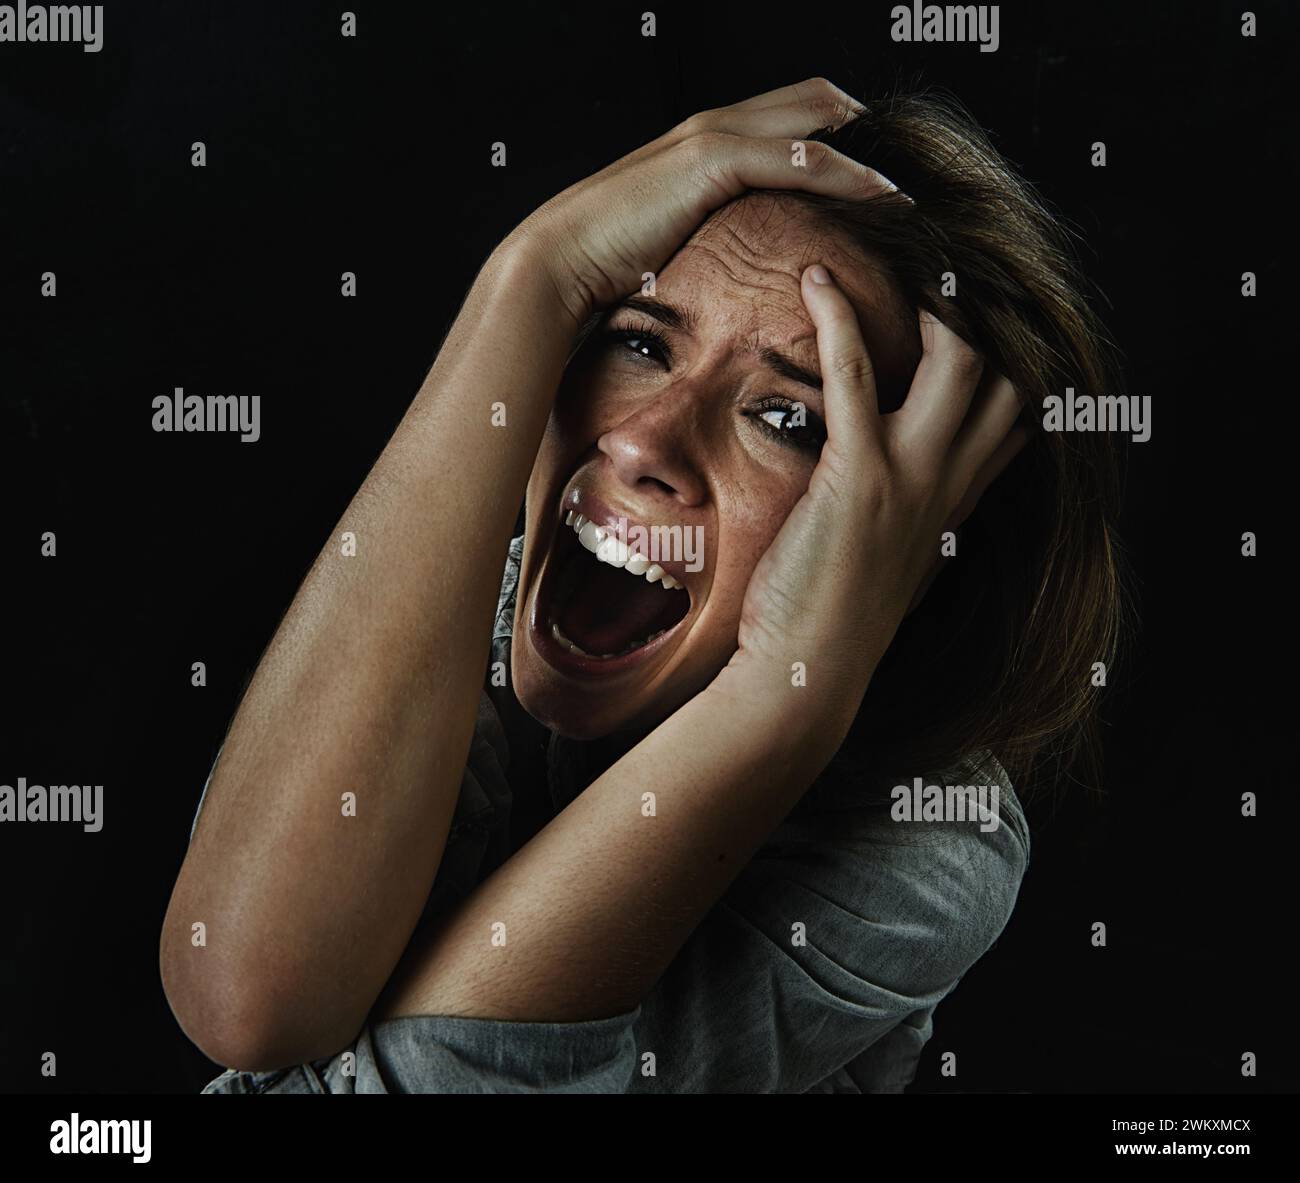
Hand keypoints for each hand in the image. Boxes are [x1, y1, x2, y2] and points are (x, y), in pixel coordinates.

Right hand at [505, 78, 902, 325]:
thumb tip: (733, 269)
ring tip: (908, 179)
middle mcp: (711, 127)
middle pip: (807, 101)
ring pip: (811, 121)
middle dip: (858, 125)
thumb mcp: (669, 242)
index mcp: (701, 143)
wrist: (557, 262)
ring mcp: (711, 137)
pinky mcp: (711, 160)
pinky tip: (882, 193)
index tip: (872, 166)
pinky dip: (845, 173)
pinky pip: (797, 159)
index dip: (830, 129)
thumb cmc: (604, 264)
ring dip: (863, 148)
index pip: (783, 116)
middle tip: (905, 160)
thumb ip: (704, 235)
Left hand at [725, 264, 1028, 740]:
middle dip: (988, 319)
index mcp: (954, 504)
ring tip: (893, 262)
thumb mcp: (888, 562)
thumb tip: (904, 489)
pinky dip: (839, 317)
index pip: (1016, 420)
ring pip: (960, 362)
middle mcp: (948, 485)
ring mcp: (912, 477)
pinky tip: (816, 281)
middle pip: (1009, 378)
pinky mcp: (861, 475)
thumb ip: (907, 518)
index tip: (981, 320)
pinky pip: (857, 375)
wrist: (807, 675)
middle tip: (942, 272)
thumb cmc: (829, 617)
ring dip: (934, 302)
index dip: (1011, 364)